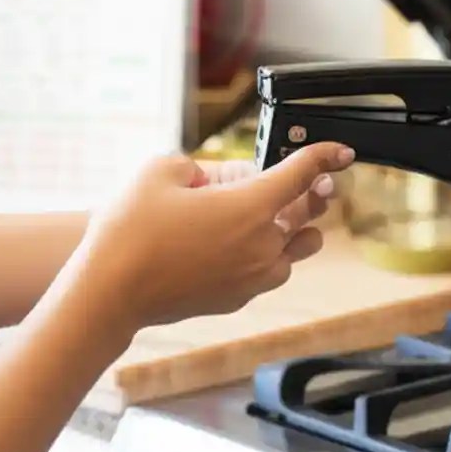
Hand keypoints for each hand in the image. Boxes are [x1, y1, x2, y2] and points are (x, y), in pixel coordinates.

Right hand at [76, 141, 355, 332]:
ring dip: (294, 229)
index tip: (341, 153)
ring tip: (273, 216)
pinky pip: (272, 272)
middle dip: (311, 193)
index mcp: (251, 206)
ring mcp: (254, 276)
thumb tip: (207, 179)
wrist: (109, 293)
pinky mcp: (238, 298)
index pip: (302, 174)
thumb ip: (194, 165)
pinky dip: (269, 255)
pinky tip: (242, 245)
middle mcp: (263, 243)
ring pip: (299, 249)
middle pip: (309, 213)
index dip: (325, 156)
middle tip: (305, 182)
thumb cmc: (130, 229)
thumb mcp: (159, 171)